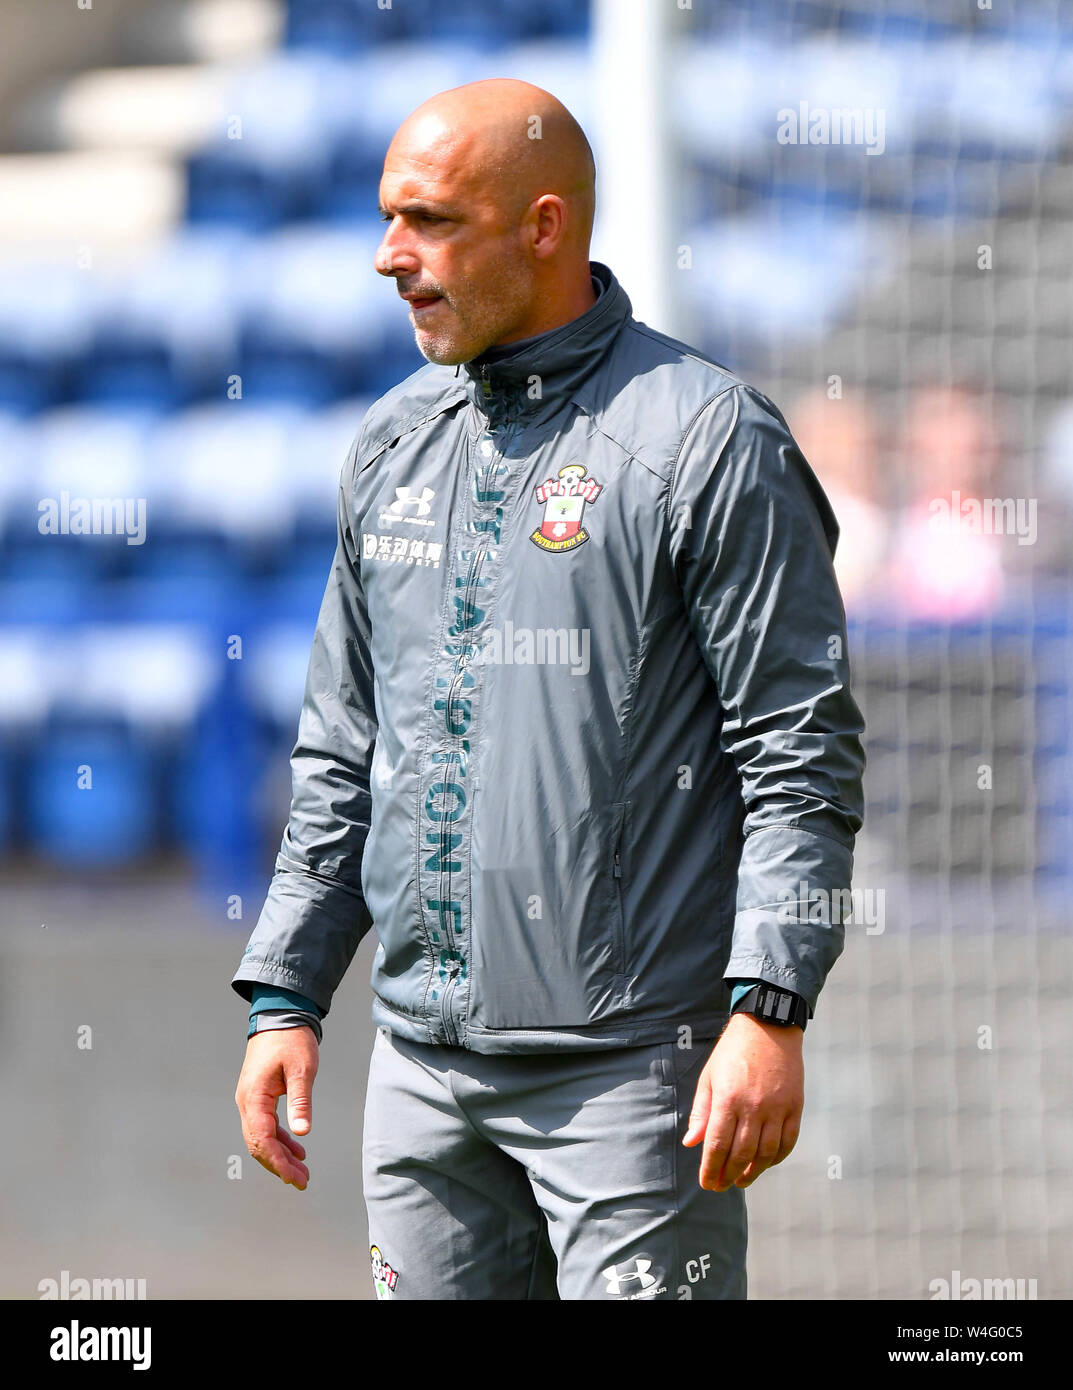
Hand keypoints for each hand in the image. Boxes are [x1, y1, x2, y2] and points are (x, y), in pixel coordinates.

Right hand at [235, 1027, 318, 1189]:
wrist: (281, 1015)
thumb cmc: (292, 1039)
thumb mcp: (302, 1069)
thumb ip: (300, 1101)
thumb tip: (302, 1133)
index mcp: (254, 1097)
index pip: (262, 1139)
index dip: (277, 1161)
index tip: (293, 1177)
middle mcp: (247, 1102)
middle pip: (258, 1144)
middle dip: (278, 1165)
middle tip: (301, 1182)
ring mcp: (251, 1100)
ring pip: (261, 1138)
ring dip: (279, 1156)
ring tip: (301, 1173)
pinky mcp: (259, 1097)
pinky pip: (266, 1126)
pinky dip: (280, 1141)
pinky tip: (296, 1150)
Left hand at [681, 1012, 803, 1190]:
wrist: (768, 1026)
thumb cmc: (732, 1052)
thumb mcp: (709, 1076)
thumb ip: (701, 1111)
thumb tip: (691, 1143)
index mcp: (728, 1098)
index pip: (718, 1145)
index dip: (711, 1169)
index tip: (707, 1183)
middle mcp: (754, 1106)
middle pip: (741, 1154)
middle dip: (729, 1175)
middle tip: (722, 1186)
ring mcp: (777, 1108)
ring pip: (766, 1153)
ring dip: (753, 1172)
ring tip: (741, 1181)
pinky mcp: (795, 1107)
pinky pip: (788, 1142)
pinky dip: (777, 1158)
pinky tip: (765, 1164)